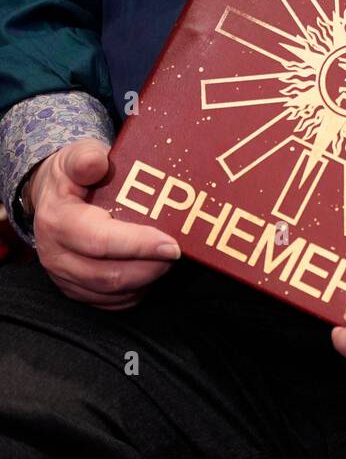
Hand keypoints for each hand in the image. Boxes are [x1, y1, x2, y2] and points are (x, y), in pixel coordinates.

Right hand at [25, 138, 181, 309]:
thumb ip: (86, 158)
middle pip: (109, 275)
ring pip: (112, 293)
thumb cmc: (73, 175)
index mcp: (58, 221)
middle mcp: (56, 256)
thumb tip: (97, 163)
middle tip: (178, 253)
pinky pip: (110, 303)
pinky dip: (136, 292)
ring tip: (169, 260)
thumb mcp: (77, 155)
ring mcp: (65, 277)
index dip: (139, 245)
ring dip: (146, 280)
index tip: (172, 244)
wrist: (52, 196)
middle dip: (150, 267)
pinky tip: (152, 272)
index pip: (101, 241)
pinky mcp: (76, 290)